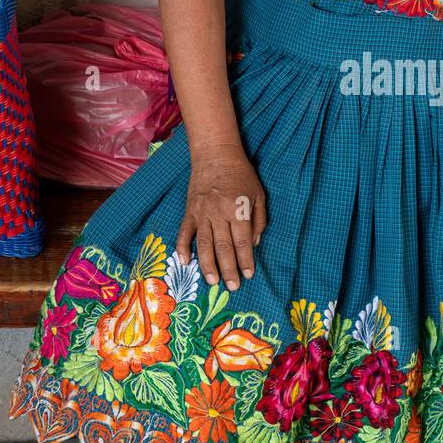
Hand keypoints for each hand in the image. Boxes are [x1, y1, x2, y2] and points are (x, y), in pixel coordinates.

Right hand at [176, 147, 267, 289]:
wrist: (215, 154)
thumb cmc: (241, 174)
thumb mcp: (258, 194)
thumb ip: (259, 220)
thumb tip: (255, 244)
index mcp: (237, 209)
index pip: (242, 242)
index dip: (246, 260)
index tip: (249, 275)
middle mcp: (218, 213)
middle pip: (223, 248)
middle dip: (229, 270)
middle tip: (233, 287)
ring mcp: (201, 213)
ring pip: (203, 245)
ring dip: (207, 265)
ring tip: (212, 282)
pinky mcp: (189, 211)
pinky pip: (184, 233)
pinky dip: (182, 248)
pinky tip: (185, 263)